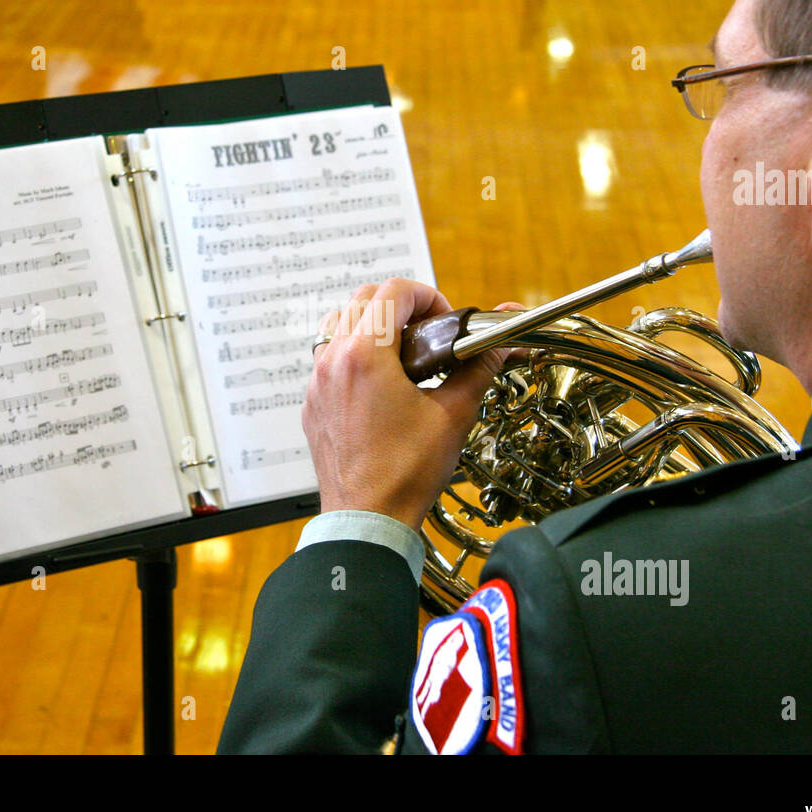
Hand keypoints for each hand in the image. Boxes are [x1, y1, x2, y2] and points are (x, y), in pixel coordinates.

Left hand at [304, 277, 519, 530]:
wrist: (368, 520)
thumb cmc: (405, 473)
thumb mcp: (454, 415)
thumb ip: (478, 369)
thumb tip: (498, 346)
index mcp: (364, 355)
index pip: (393, 291)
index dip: (427, 296)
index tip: (445, 320)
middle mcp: (333, 361)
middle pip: (363, 298)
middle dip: (400, 304)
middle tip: (430, 332)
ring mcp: (317, 383)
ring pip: (338, 324)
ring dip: (372, 324)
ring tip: (404, 353)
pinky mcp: (313, 404)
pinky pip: (328, 359)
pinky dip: (354, 354)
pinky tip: (382, 383)